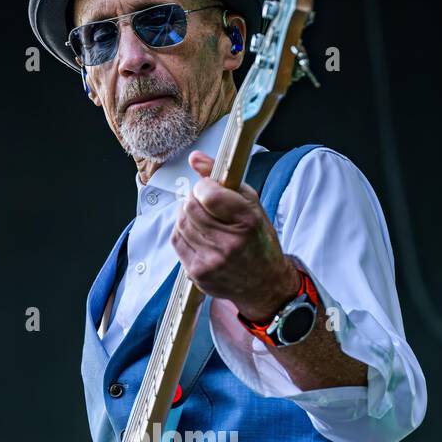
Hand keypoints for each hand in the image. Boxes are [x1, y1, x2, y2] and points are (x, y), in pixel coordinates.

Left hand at [171, 150, 300, 320]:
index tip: (208, 189)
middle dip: (193, 199)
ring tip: (201, 218)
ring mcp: (211, 261)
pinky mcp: (197, 273)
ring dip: (186, 215)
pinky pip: (177, 241)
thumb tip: (195, 158)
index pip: (209, 194)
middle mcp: (229, 244)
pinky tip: (197, 233)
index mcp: (247, 222)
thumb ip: (223, 178)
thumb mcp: (251, 204)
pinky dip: (183, 232)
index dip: (203, 187)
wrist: (264, 283)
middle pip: (190, 207)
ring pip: (180, 223)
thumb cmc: (259, 240)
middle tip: (204, 202)